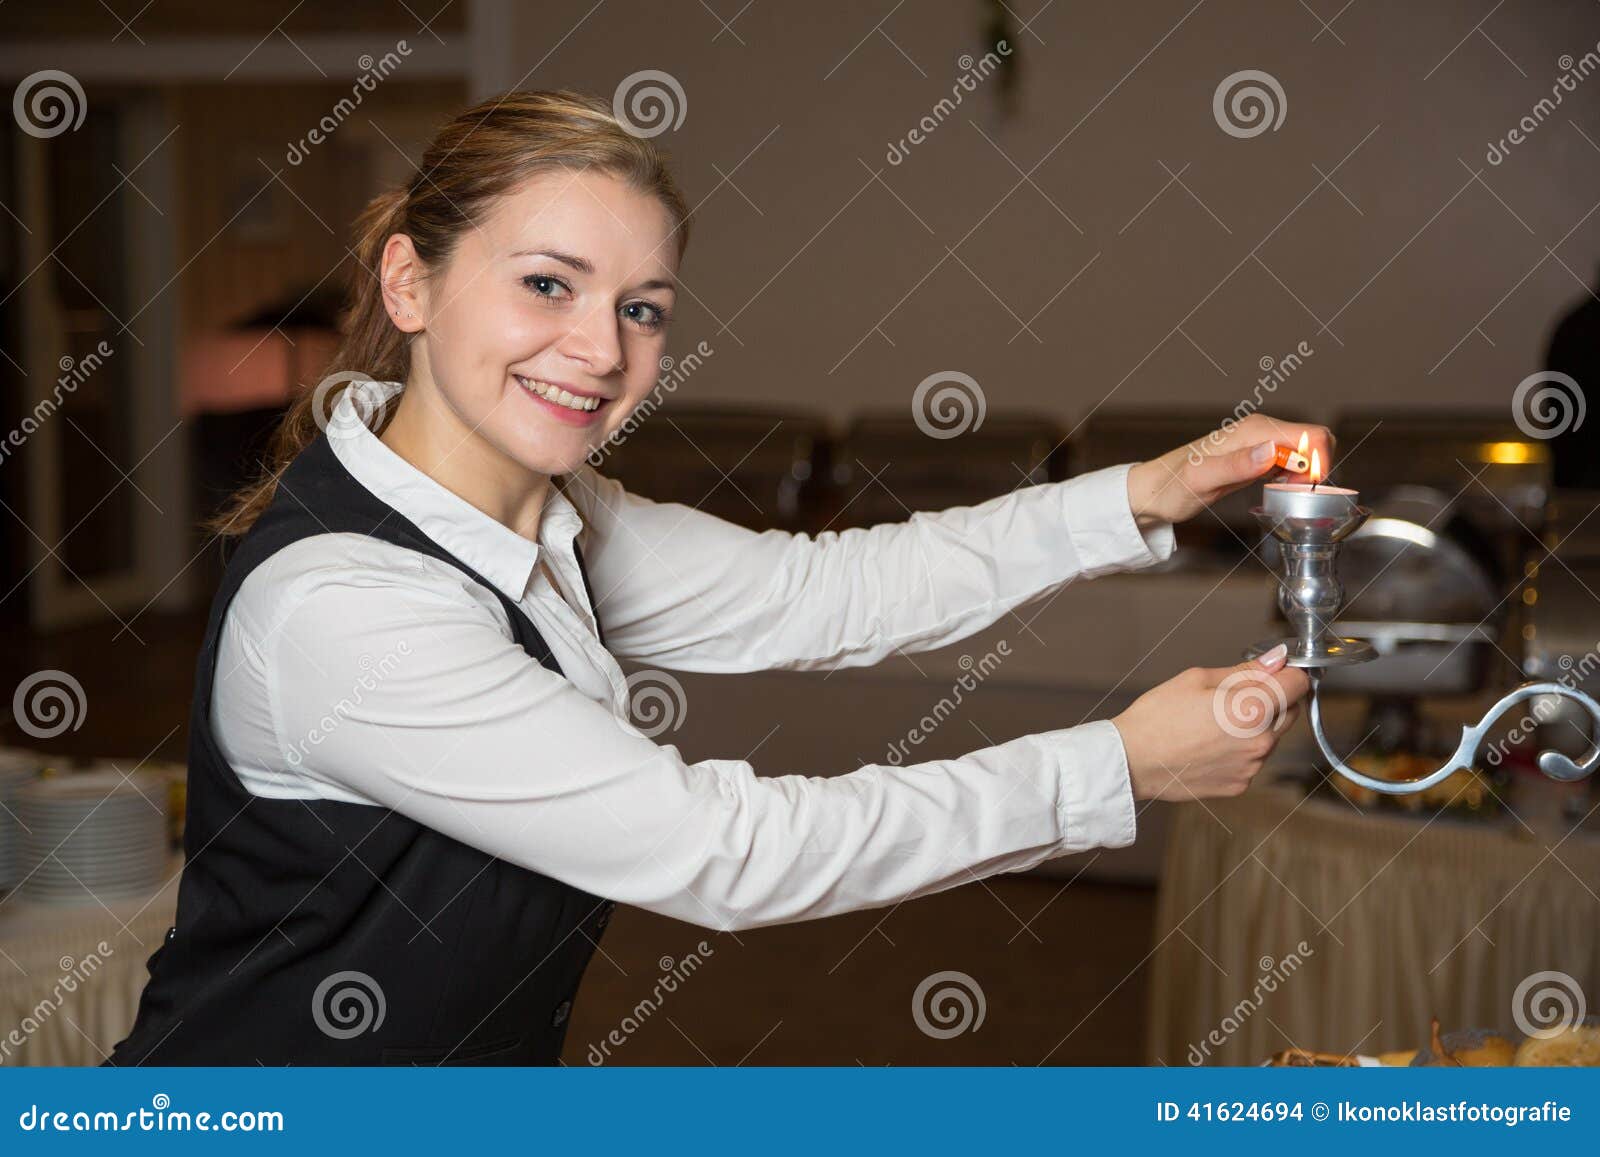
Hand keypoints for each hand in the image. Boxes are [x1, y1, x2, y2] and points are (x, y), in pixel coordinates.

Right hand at [1111, 644, 1309, 801]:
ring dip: (1256, 726)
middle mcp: (1260, 742)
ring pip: (1271, 736)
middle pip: (1290, 711)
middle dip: (1272, 699)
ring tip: (1214, 723)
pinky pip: (1252, 759)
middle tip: (1233, 696)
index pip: (1299, 684)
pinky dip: (1240, 749)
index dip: (1287, 673)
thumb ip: (1245, 670)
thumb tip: (1276, 660)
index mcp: (1252, 709)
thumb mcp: (1198, 679)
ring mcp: (1252, 767)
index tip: (1273, 671)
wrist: (1131, 761)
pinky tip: (1210, 743)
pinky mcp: (1240, 784)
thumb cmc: (1157, 717)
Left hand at [1125, 413, 1334, 527]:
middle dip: (1315, 468)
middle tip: (1291, 491)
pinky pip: (1292, 460)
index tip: (1306, 488)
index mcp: (1254, 431)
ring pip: (1306, 451)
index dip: (1320, 462)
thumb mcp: (1201, 481)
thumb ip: (1236, 466)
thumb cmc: (1172, 488)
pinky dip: (1294, 476)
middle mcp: (1260, 430)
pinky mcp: (1258, 455)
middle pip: (1315, 440)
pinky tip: (1273, 488)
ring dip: (1305, 474)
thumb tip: (1270, 452)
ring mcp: (1260, 442)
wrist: (1155, 491)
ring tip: (1278, 491)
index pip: (1312, 435)